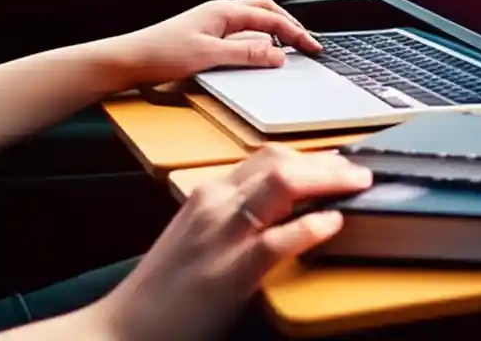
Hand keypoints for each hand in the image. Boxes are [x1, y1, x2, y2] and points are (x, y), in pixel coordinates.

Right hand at [95, 145, 372, 340]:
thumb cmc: (166, 287)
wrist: (122, 329)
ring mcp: (222, 234)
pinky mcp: (230, 270)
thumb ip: (236, 215)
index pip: (267, 157)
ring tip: (357, 186)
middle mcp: (215, 203)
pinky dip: (312, 225)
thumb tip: (284, 206)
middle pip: (281, 162)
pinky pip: (279, 238)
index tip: (339, 163)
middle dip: (327, 163)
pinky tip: (333, 222)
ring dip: (329, 180)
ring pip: (283, 185)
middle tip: (358, 172)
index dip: (310, 156)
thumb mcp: (200, 236)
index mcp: (208, 193)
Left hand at [107, 0, 322, 88]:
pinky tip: (259, 54)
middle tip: (306, 42)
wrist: (128, 60)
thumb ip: (246, 55)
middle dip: (289, 25)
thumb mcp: (209, 55)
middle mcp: (220, 13)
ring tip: (290, 46)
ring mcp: (213, 24)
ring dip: (274, 31)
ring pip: (254, 21)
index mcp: (224, 11)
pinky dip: (258, 41)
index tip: (312, 46)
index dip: (295, 32)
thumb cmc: (160, 52)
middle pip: (265, 11)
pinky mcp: (207, 37)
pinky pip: (241, 34)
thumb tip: (277, 55)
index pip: (270, 18)